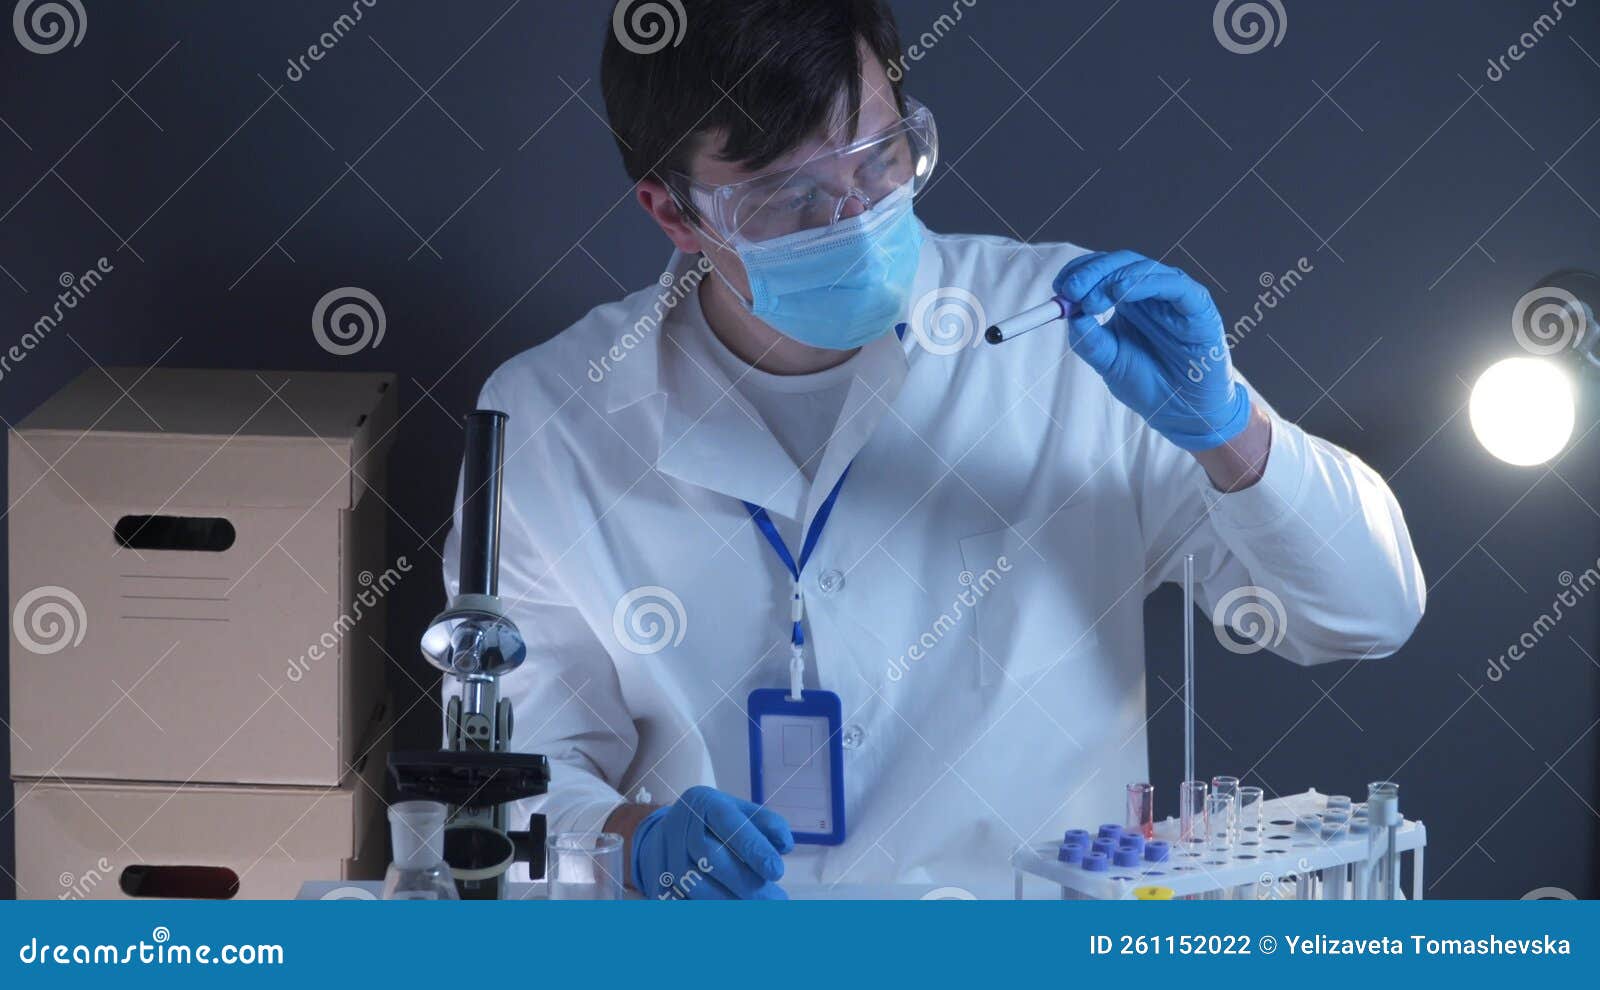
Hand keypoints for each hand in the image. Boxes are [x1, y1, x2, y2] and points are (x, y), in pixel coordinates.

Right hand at [631, 786, 793, 899]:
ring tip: (760, 913)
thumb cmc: (718, 824)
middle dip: (746, 883)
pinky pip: (681, 903)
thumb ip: (768, 824)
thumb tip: (784, 845)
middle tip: (777, 900)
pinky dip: (708, 913)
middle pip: (710, 858)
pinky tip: (734, 919)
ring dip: (729, 903)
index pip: (729, 825)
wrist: (670, 832)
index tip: (777, 871)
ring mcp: (664, 854)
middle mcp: (680, 826)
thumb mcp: (743, 813)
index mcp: (705, 803)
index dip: (753, 848)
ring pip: (694, 885)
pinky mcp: (657, 882)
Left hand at [1053, 250, 1250, 451]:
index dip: (1080, 273)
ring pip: (1145, 269)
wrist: (1183, 413)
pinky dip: (1146, 282)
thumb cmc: (1149, 385)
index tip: (1059, 289)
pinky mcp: (1198, 306)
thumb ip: (1089, 340)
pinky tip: (1121, 292)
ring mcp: (1175, 297)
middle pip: (1120, 264)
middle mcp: (1151, 293)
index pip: (1103, 272)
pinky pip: (1173, 285)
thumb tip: (1069, 316)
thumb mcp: (1109, 363)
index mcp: (1129, 302)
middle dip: (1092, 273)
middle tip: (1071, 290)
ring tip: (1092, 300)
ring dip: (1114, 278)